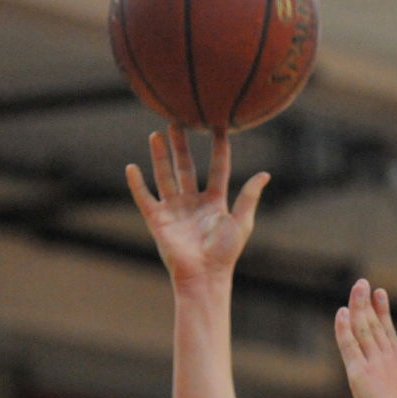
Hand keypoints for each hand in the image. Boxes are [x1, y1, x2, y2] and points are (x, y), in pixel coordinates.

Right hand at [125, 124, 269, 288]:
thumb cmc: (225, 253)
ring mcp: (174, 210)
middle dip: (181, 146)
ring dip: (160, 156)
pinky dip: (137, 184)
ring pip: (165, 176)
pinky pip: (144, 198)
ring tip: (156, 134)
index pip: (217, 169)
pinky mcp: (157, 220)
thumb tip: (265, 174)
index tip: (218, 127)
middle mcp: (193, 203)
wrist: (203, 275)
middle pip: (186, 167)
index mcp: (215, 202)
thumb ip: (249, 196)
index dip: (218, 149)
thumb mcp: (241, 221)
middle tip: (177, 122)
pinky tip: (131, 167)